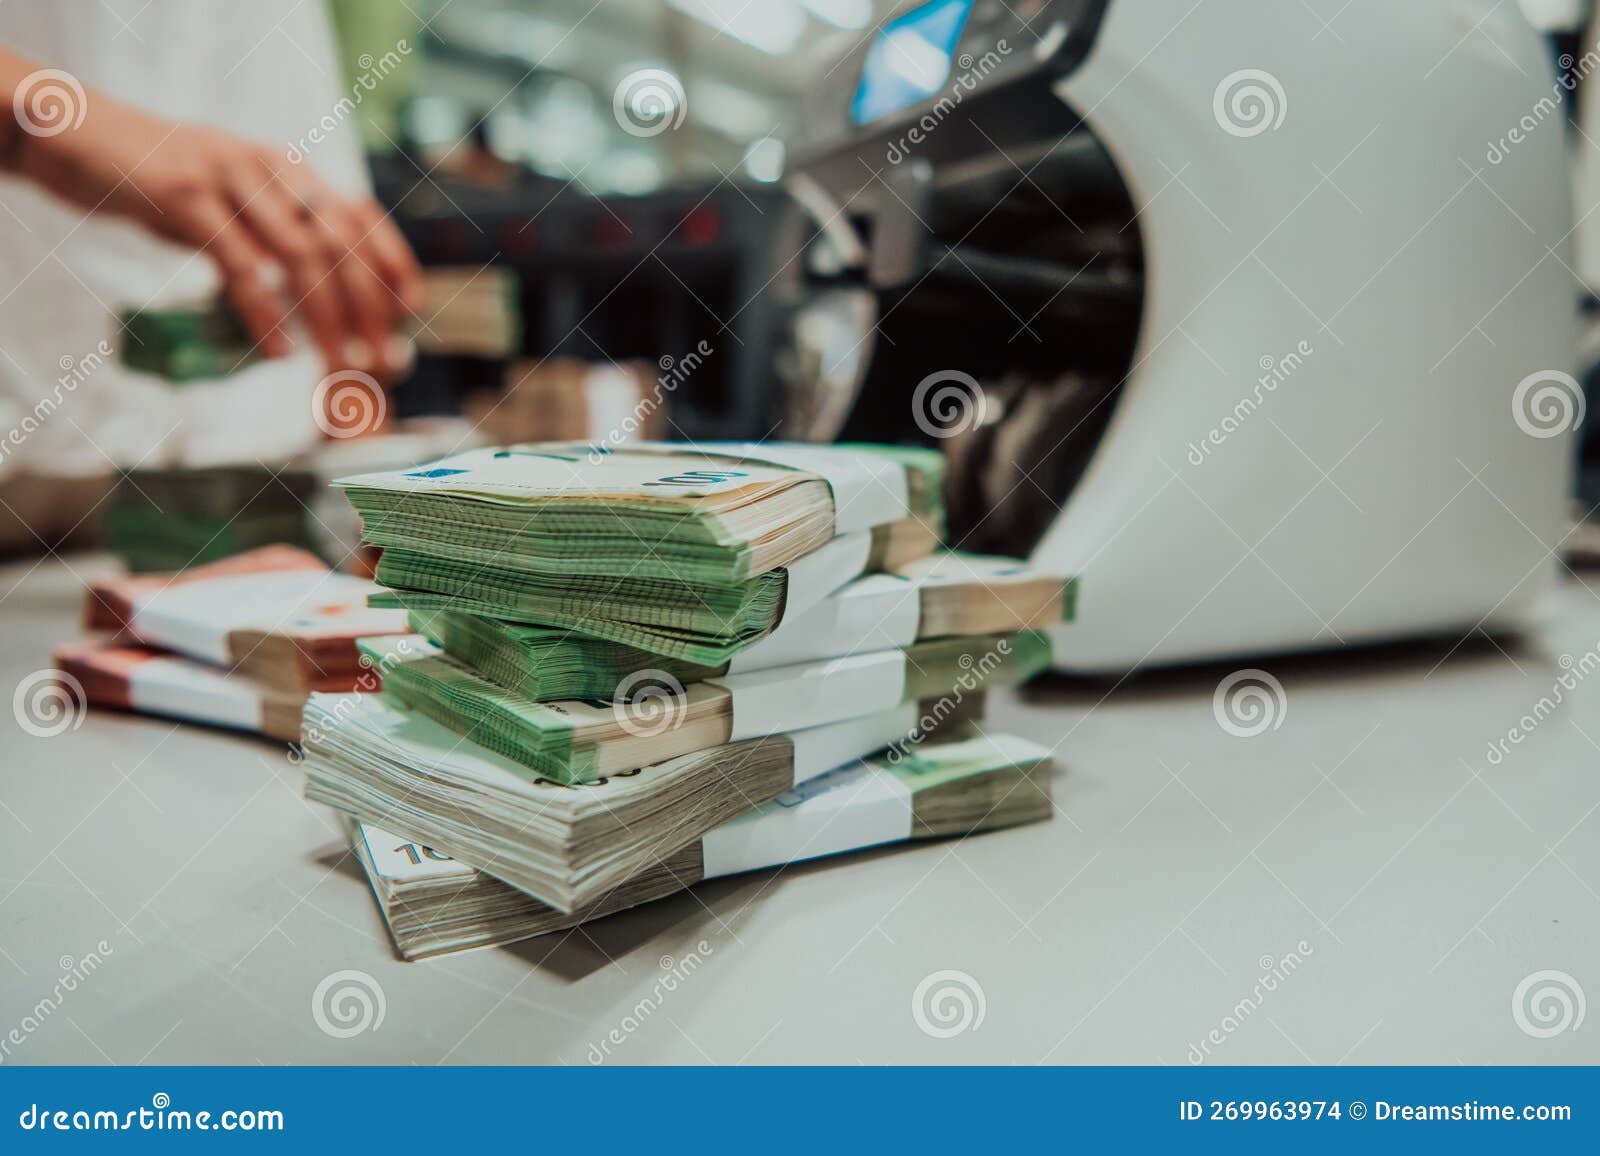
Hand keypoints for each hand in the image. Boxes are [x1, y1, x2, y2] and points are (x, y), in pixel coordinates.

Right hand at [13, 89, 421, 377]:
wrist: (78, 132)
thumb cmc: (159, 178)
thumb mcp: (230, 196)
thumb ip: (268, 230)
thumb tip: (313, 289)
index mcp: (286, 168)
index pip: (360, 212)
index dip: (392, 259)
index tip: (411, 308)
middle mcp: (269, 168)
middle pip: (340, 243)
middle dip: (369, 307)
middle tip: (381, 360)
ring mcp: (228, 178)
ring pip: (299, 256)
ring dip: (327, 320)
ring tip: (340, 367)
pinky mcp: (185, 198)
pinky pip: (238, 264)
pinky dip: (265, 314)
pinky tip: (279, 353)